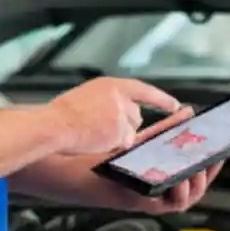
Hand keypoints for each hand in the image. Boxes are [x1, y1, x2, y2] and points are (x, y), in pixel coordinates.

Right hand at [47, 77, 180, 155]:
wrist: (54, 124)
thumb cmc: (60, 115)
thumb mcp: (85, 97)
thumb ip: (106, 101)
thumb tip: (119, 112)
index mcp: (110, 84)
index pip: (143, 90)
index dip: (160, 99)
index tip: (175, 106)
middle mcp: (120, 97)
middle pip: (135, 115)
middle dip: (125, 125)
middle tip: (103, 129)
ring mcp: (122, 115)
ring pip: (129, 132)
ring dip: (117, 137)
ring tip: (92, 134)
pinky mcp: (121, 132)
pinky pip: (122, 144)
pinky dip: (112, 146)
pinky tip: (95, 142)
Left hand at [93, 106, 222, 213]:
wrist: (86, 168)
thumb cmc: (116, 156)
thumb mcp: (148, 140)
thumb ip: (168, 128)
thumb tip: (188, 111)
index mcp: (171, 177)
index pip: (200, 173)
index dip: (213, 164)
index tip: (222, 150)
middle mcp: (166, 191)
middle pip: (197, 187)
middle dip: (207, 174)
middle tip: (210, 160)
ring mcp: (157, 200)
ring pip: (185, 198)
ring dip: (194, 184)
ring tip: (194, 170)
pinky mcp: (144, 204)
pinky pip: (166, 204)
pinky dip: (175, 193)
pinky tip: (177, 180)